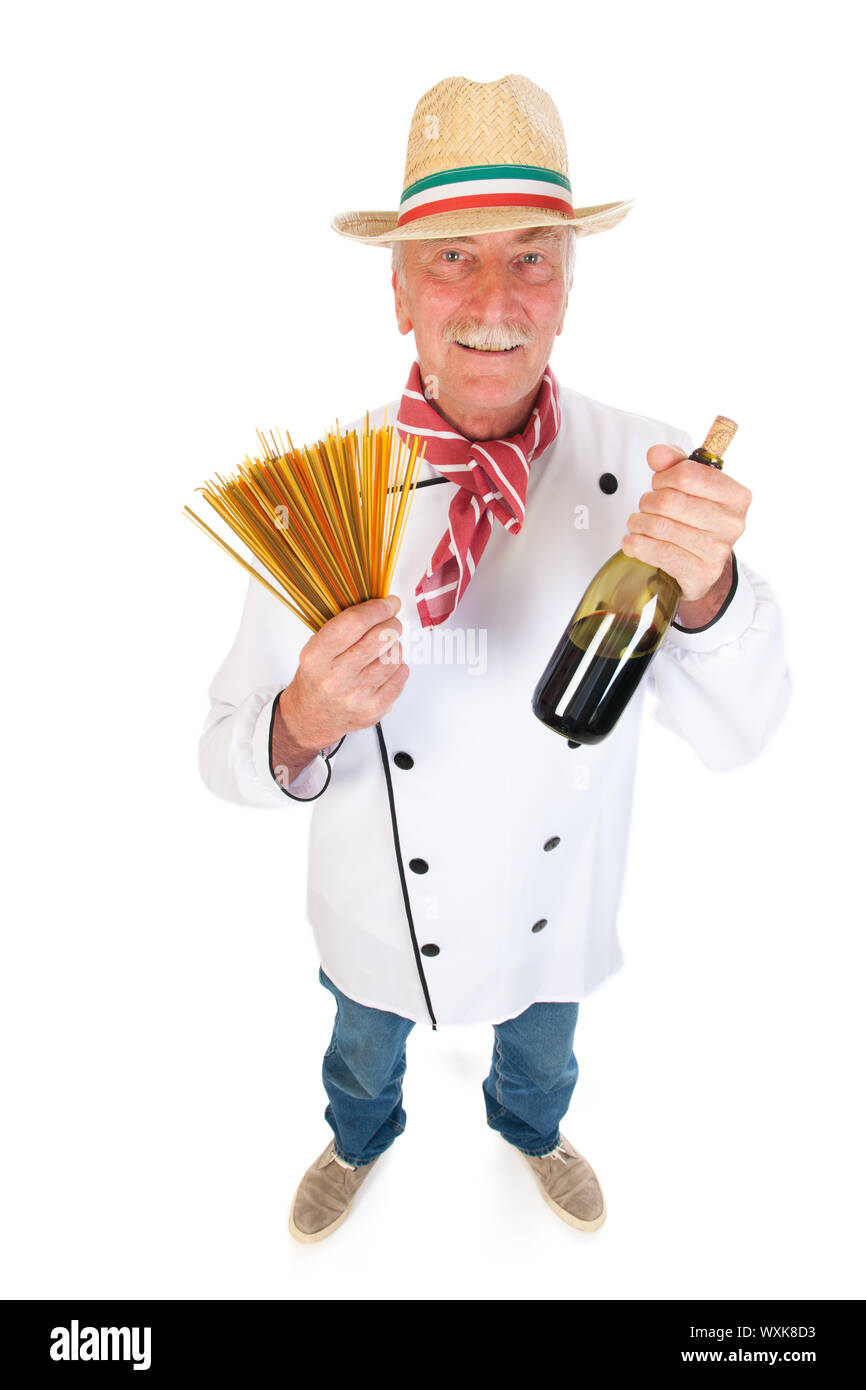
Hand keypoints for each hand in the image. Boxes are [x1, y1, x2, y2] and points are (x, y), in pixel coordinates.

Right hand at [279, 595, 408, 749]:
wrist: (312, 718)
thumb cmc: (317, 678)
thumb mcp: (316, 648)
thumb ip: (344, 626)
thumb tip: (383, 605)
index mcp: (316, 657)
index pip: (355, 623)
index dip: (378, 608)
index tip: (389, 603)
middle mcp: (336, 678)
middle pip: (380, 637)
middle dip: (392, 624)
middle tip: (391, 622)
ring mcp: (357, 696)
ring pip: (394, 656)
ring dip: (394, 645)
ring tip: (383, 648)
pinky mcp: (375, 709)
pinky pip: (401, 675)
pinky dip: (398, 665)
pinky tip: (385, 666)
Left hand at [620, 444, 751, 602]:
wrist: (702, 566)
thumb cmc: (696, 521)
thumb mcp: (691, 486)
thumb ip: (674, 463)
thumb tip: (657, 454)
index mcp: (736, 496)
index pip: (688, 474)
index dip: (663, 477)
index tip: (659, 483)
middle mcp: (732, 523)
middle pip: (670, 501)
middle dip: (648, 501)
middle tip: (646, 506)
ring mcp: (718, 550)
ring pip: (661, 526)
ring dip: (639, 523)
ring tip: (638, 523)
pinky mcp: (701, 573)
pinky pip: (660, 553)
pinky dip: (638, 545)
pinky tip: (632, 541)